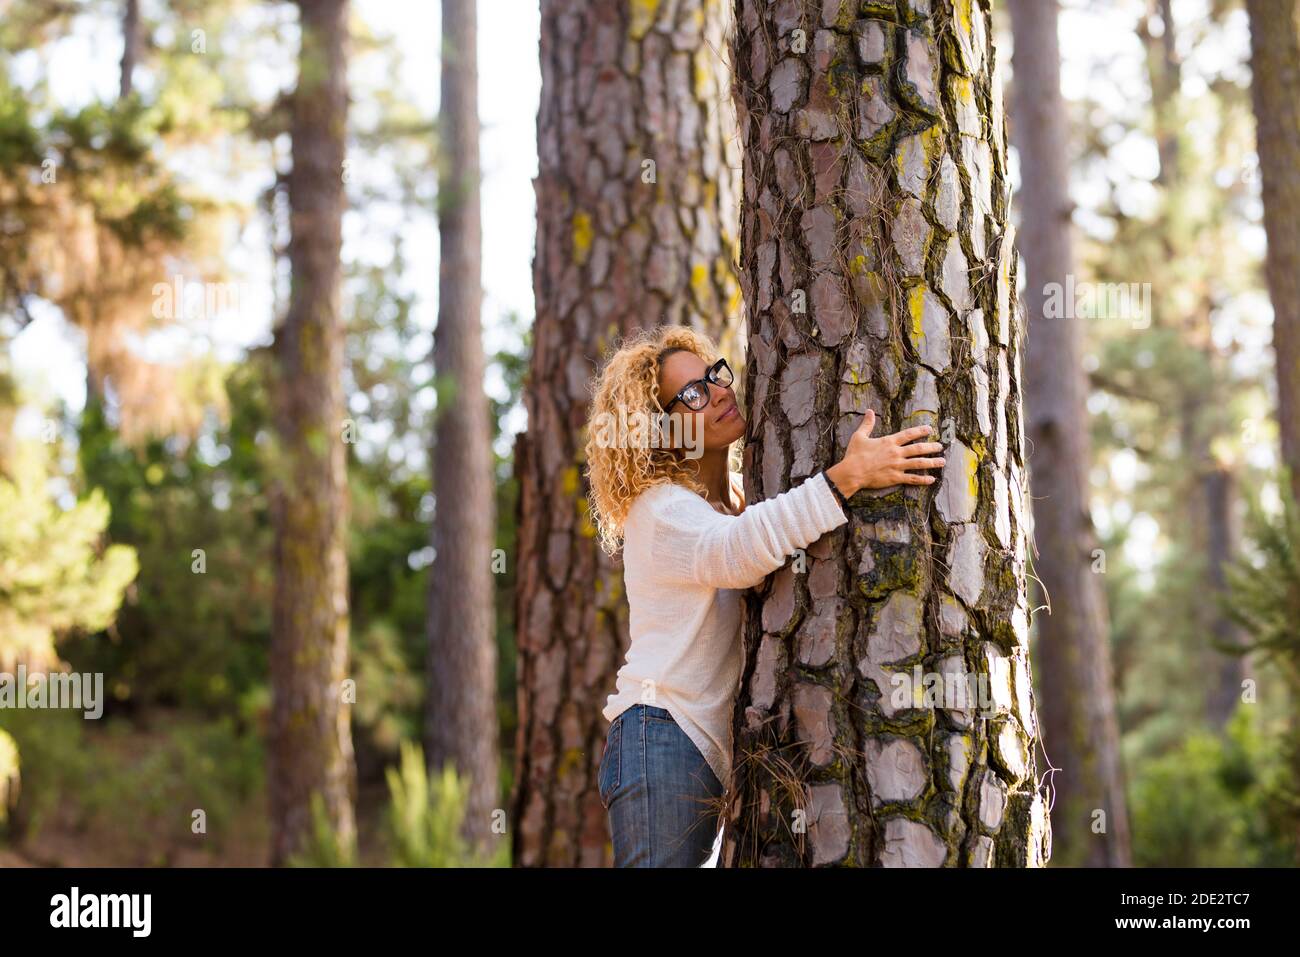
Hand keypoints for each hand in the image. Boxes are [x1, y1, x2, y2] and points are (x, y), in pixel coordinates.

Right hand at [825, 409, 945, 496]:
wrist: (852, 472)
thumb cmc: (854, 454)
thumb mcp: (859, 436)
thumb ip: (867, 424)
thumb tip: (868, 411)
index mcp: (889, 442)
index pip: (909, 434)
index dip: (920, 431)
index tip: (930, 429)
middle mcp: (896, 453)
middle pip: (918, 449)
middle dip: (931, 447)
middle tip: (940, 446)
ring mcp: (897, 466)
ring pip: (919, 463)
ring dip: (932, 462)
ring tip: (942, 462)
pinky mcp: (895, 478)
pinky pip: (912, 478)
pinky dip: (922, 479)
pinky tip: (931, 479)